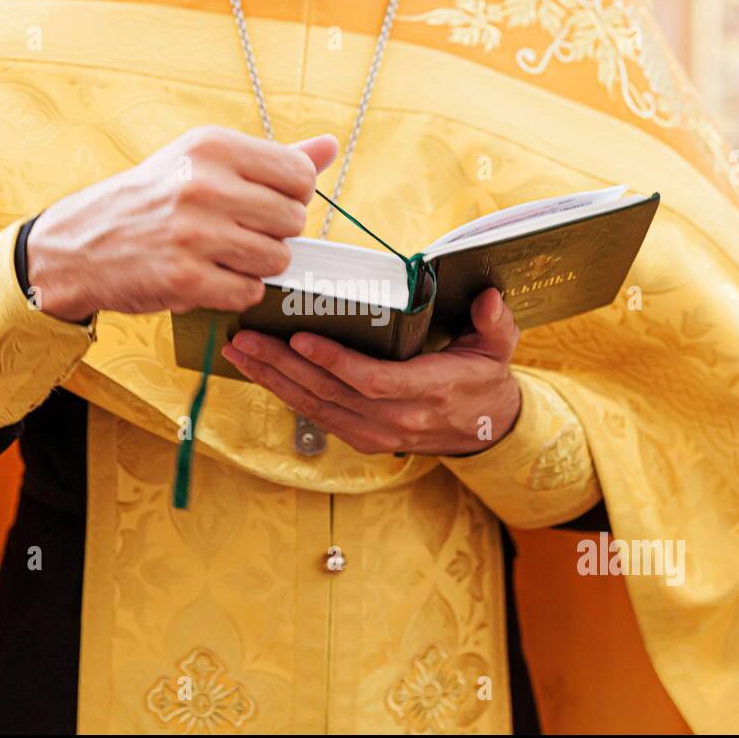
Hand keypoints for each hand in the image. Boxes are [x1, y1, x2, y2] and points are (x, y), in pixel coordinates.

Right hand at [27, 126, 339, 320]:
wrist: (80, 244)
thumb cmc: (154, 200)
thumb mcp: (204, 162)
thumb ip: (272, 158)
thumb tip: (331, 145)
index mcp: (213, 146)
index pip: (300, 175)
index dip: (291, 197)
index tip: (262, 204)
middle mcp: (204, 184)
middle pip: (293, 219)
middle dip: (275, 234)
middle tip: (239, 234)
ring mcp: (194, 232)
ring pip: (277, 259)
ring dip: (257, 266)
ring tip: (224, 256)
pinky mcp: (185, 277)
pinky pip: (249, 291)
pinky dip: (236, 291)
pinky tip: (209, 277)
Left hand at [222, 288, 521, 455]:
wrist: (486, 429)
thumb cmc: (484, 379)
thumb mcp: (499, 347)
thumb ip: (495, 322)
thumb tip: (489, 299)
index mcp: (430, 391)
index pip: (373, 381)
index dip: (334, 361)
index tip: (300, 339)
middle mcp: (398, 419)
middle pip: (330, 394)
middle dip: (283, 366)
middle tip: (247, 338)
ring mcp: (377, 434)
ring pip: (315, 408)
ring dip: (273, 380)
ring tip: (240, 352)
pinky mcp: (362, 438)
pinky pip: (317, 416)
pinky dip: (285, 393)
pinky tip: (260, 372)